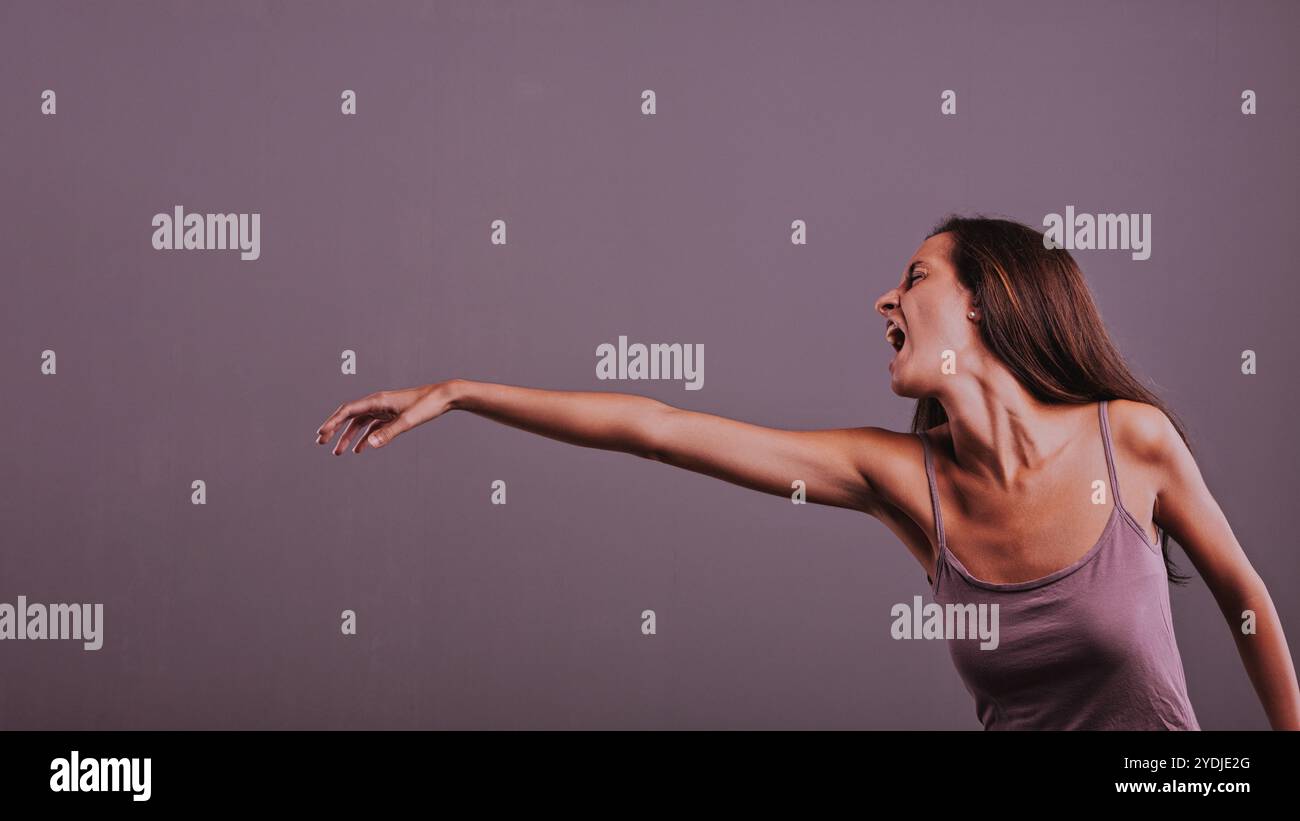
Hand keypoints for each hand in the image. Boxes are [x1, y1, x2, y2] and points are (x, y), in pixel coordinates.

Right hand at [315, 381, 457, 454]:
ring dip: (347, 437)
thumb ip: (389, 433)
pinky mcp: (392, 415)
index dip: (332, 422)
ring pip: (359, 423)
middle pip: (348, 415)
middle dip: (334, 428)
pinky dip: (364, 438)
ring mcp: (384, 409)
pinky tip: (360, 450)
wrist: (444, 397)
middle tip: (320, 442)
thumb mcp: (408, 421)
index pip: (347, 411)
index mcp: (377, 400)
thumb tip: (370, 445)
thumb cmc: (427, 405)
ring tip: (337, 452)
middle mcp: (377, 403)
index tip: (321, 434)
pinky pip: (372, 427)